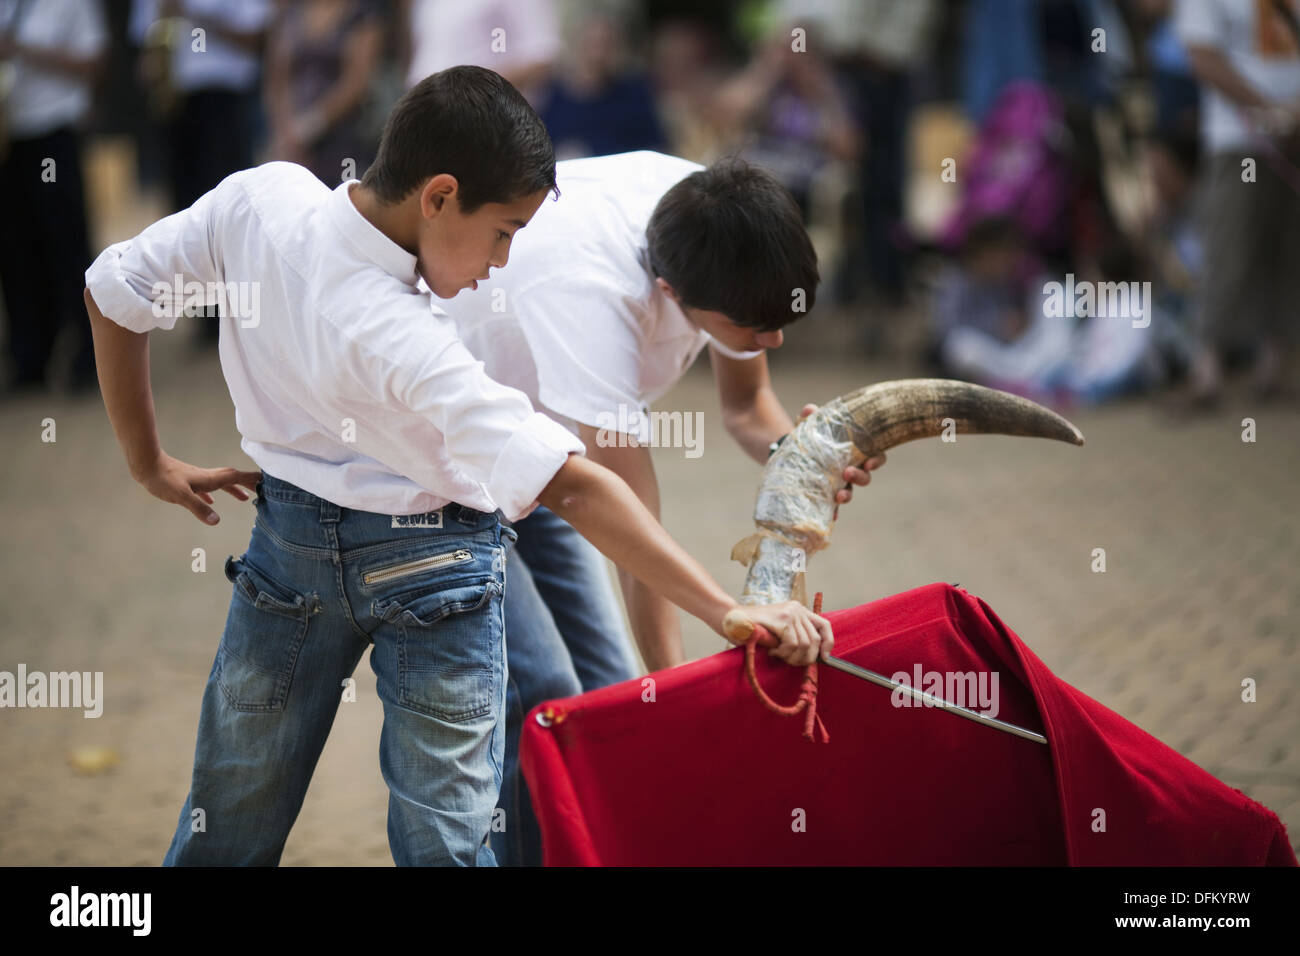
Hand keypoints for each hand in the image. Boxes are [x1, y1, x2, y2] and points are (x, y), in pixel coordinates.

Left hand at [134, 452, 260, 524]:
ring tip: (244, 498)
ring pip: (222, 483)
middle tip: (263, 491)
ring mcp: (198, 479)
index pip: (237, 477)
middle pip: (234, 478)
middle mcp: (208, 477)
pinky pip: (207, 488)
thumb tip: (217, 521)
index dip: (253, 479)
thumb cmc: (162, 479)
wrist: (146, 465)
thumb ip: (199, 508)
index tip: (270, 481)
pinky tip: (210, 501)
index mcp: (210, 479)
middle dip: (249, 483)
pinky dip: (215, 494)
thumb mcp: (181, 496)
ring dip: (235, 489)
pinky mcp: (188, 482)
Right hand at [729, 601, 833, 666]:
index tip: (824, 657)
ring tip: (778, 654)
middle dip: (804, 657)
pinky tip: (772, 650)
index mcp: (798, 610)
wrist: (731, 619)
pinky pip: (792, 644)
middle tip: (788, 660)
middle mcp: (797, 608)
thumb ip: (795, 637)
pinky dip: (783, 653)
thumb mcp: (779, 632)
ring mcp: (790, 612)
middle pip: (815, 639)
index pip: (824, 625)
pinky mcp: (782, 619)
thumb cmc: (753, 630)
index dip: (828, 643)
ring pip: (804, 644)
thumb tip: (815, 656)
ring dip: (792, 656)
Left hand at [797, 403, 886, 507]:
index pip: (875, 456)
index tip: (870, 463)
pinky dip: (833, 512)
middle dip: (860, 478)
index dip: (877, 460)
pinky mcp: (824, 494)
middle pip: (865, 478)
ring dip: (847, 495)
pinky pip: (831, 507)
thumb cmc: (809, 437)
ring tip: (839, 497)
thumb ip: (810, 418)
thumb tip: (810, 409)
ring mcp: (838, 484)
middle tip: (848, 474)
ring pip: (849, 493)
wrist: (788, 453)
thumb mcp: (810, 426)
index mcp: (854, 452)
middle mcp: (850, 470)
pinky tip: (832, 516)